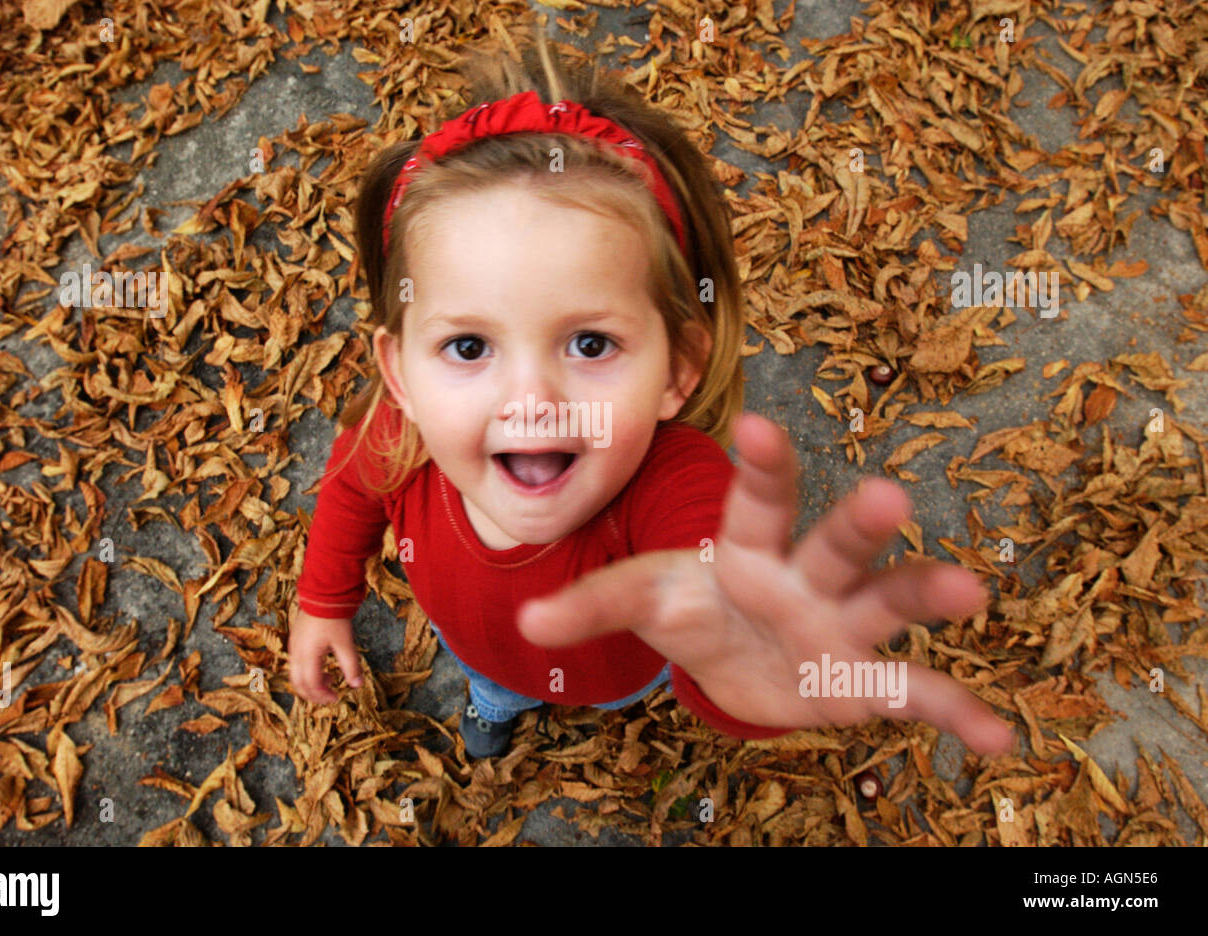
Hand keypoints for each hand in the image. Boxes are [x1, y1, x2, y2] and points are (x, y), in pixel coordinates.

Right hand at [288, 608, 363, 703]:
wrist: (322, 595)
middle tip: (329, 696)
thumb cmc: (334, 618)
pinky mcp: (295, 641)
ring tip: (328, 681)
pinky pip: (295, 665)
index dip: (323, 695)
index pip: (312, 685)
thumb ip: (351, 666)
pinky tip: (322, 667)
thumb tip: (358, 685)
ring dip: (309, 684)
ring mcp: (294, 647)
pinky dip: (306, 673)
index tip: (336, 697)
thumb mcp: (345, 643)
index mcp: (308, 656)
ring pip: (295, 675)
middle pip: (298, 684)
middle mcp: (297, 654)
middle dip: (313, 695)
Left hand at [516, 412, 1015, 755]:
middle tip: (886, 498)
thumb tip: (525, 623)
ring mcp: (846, 625)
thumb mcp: (644, 600)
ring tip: (970, 590)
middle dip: (859, 523)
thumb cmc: (694, 607)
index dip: (761, 465)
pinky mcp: (867, 680)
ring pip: (891, 601)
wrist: (734, 658)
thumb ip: (594, 606)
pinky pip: (918, 693)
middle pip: (836, 543)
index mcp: (750, 546)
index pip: (757, 499)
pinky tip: (1001, 738)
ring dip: (927, 594)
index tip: (757, 423)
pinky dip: (958, 713)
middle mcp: (809, 575)